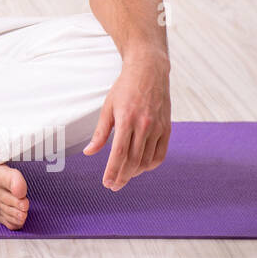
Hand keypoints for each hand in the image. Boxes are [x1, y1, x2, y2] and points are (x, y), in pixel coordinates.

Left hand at [82, 50, 170, 190]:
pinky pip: (161, 154)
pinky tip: (141, 167)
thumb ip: (100, 133)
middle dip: (122, 176)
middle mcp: (144, 125)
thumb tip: (89, 152)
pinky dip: (150, 164)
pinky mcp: (167, 128)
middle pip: (133, 160)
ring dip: (135, 172)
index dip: (113, 171)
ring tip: (124, 176)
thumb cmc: (125, 88)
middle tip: (113, 186)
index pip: (119, 153)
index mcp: (126, 119)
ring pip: (147, 160)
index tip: (107, 183)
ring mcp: (158, 127)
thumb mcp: (108, 107)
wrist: (149, 71)